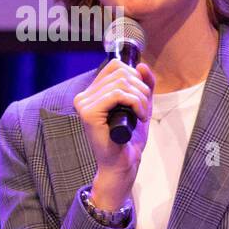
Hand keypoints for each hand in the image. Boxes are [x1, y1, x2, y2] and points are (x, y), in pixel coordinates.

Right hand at [73, 59, 155, 207]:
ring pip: (122, 83)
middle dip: (141, 89)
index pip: (115, 66)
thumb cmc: (130, 138)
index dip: (135, 76)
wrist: (123, 163)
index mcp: (92, 93)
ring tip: (142, 114)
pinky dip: (135, 103)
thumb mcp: (141, 106)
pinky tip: (139, 117)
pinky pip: (118, 94)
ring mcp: (84, 104)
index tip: (142, 97)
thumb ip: (144, 85)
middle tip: (144, 109)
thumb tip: (141, 65)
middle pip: (121, 72)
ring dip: (140, 98)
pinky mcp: (89, 113)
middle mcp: (84, 96)